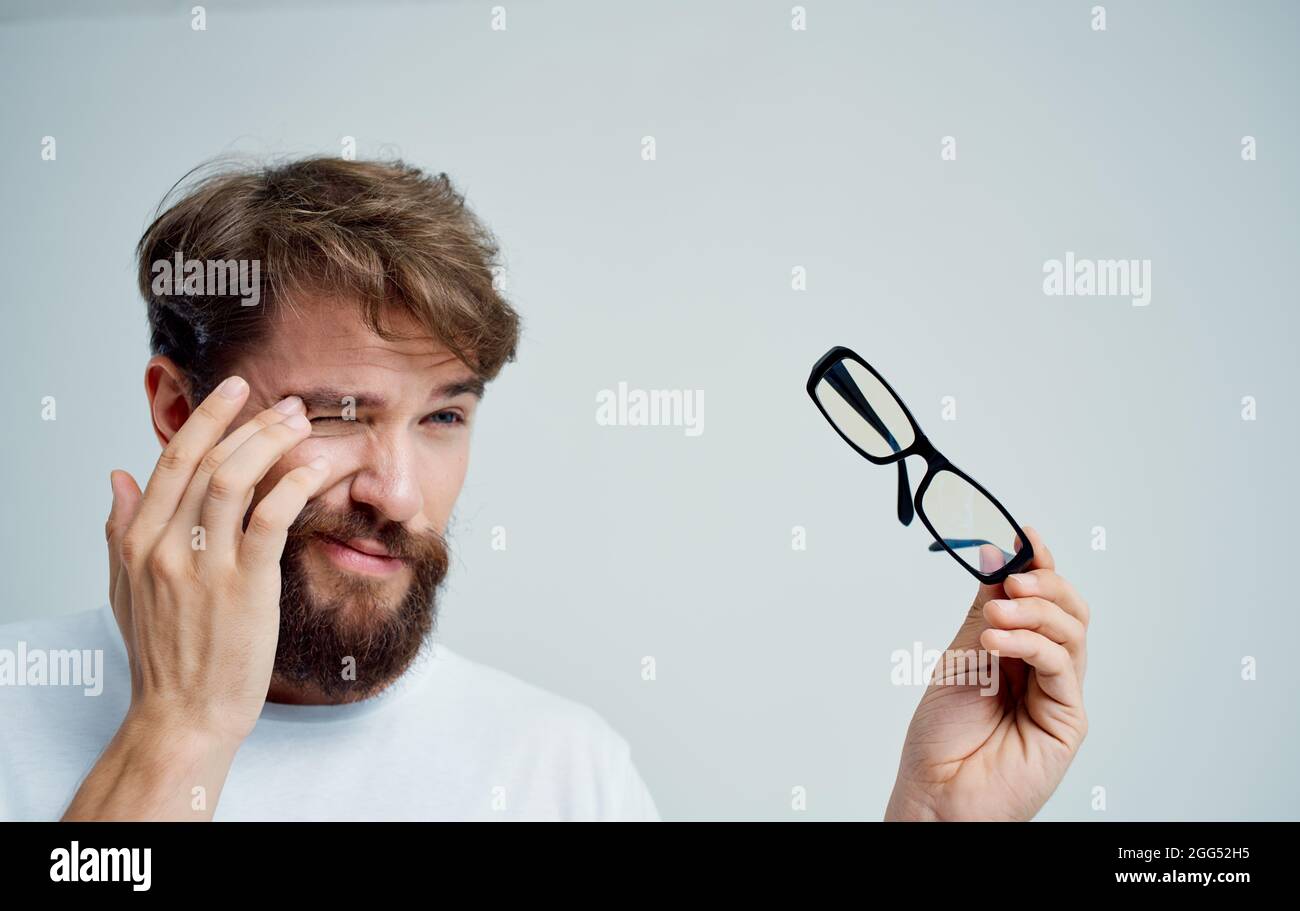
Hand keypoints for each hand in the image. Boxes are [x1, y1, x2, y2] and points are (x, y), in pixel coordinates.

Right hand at [104, 376, 327, 747]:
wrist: (184, 716)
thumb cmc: (164, 656)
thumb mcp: (125, 590)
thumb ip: (121, 531)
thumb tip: (118, 476)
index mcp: (137, 542)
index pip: (173, 461)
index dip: (206, 419)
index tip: (234, 389)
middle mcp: (166, 548)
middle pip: (209, 461)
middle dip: (251, 422)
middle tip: (288, 405)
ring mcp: (205, 567)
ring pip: (236, 479)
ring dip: (272, 442)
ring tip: (303, 426)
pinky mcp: (245, 587)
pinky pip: (270, 518)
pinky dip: (293, 484)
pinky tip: (314, 467)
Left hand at [885, 526, 1088, 820]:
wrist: (936, 791)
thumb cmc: (942, 736)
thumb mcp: (960, 654)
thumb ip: (983, 608)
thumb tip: (995, 552)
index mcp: (1018, 652)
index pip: (1043, 599)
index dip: (1039, 563)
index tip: (1025, 533)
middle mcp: (1045, 672)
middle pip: (1069, 611)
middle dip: (1044, 584)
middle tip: (1012, 577)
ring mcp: (1059, 695)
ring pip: (1072, 633)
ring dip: (1035, 612)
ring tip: (997, 611)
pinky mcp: (1067, 720)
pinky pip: (1061, 667)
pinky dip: (1032, 644)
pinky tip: (999, 638)